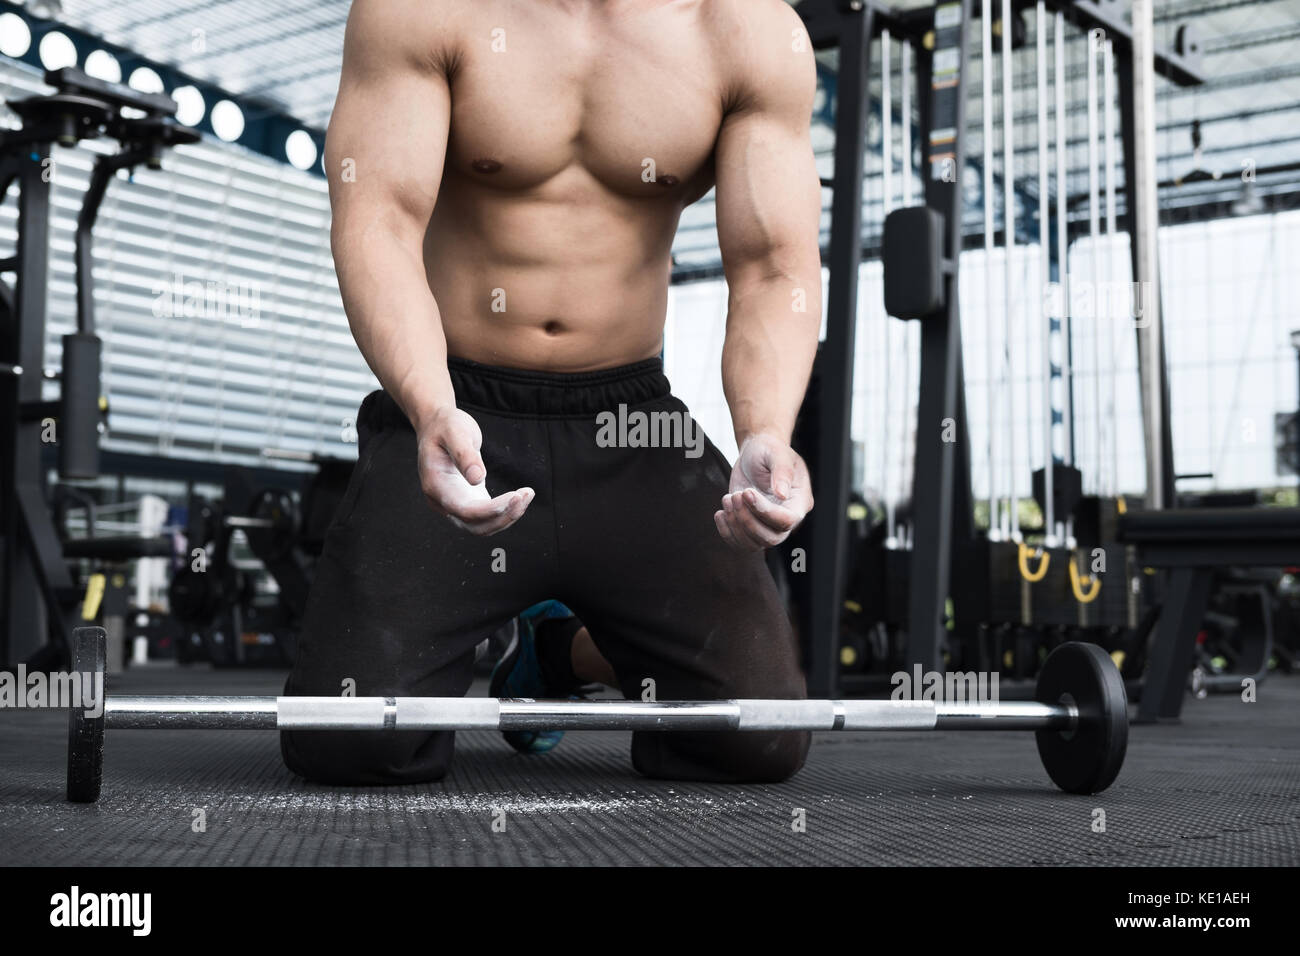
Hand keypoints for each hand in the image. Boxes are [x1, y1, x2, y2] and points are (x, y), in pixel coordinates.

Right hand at [416, 406, 532, 534]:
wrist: (437, 425)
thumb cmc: (445, 426)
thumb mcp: (454, 432)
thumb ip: (464, 455)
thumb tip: (477, 479)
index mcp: (436, 486)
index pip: (465, 510)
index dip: (491, 509)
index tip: (516, 496)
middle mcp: (442, 502)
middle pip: (475, 526)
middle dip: (503, 516)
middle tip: (526, 495)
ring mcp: (454, 504)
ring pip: (482, 526)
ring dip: (507, 516)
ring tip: (527, 494)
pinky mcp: (467, 500)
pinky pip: (486, 517)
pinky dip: (505, 511)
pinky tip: (521, 496)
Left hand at [713, 433, 812, 550]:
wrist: (756, 453)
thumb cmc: (769, 450)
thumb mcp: (777, 453)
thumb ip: (781, 472)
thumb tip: (782, 494)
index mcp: (799, 501)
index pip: (787, 520)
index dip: (765, 512)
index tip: (746, 492)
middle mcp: (786, 518)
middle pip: (771, 538)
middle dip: (747, 520)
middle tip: (735, 495)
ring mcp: (768, 525)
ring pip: (754, 544)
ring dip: (735, 525)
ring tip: (727, 498)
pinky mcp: (751, 526)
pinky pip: (740, 543)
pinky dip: (727, 532)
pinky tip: (721, 513)